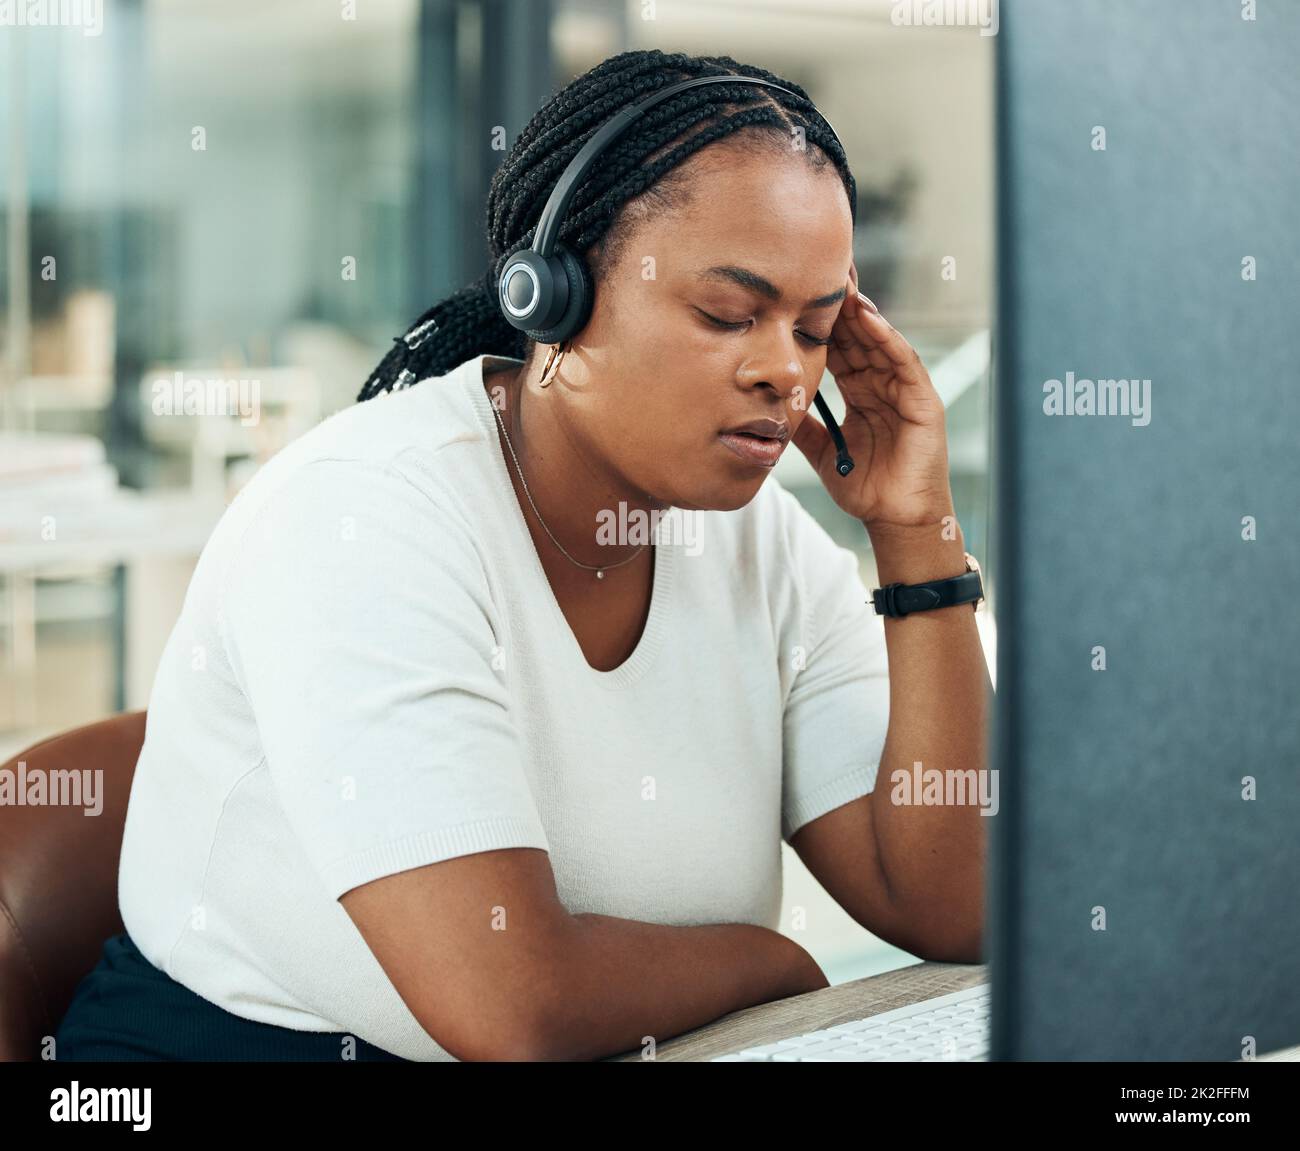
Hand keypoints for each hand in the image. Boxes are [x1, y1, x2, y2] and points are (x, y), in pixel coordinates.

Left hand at [791, 264, 955, 530]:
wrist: (894, 519)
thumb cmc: (863, 489)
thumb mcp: (822, 453)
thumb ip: (803, 428)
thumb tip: (773, 408)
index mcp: (861, 394)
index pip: (839, 350)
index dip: (820, 325)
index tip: (798, 297)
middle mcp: (883, 386)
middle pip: (859, 338)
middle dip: (840, 307)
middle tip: (819, 273)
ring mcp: (904, 391)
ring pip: (880, 343)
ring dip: (861, 314)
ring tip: (842, 286)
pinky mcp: (924, 401)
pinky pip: (904, 362)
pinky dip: (887, 339)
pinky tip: (869, 319)